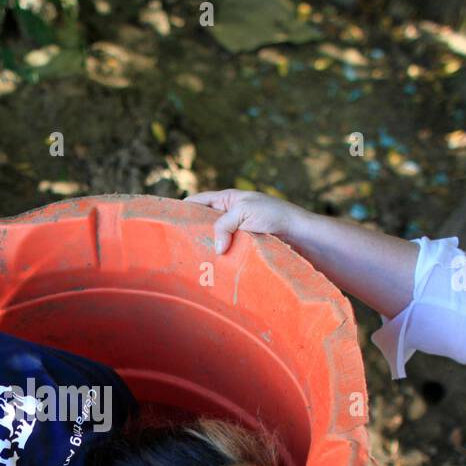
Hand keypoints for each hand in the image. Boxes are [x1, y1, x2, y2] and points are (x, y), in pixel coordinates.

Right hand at [183, 189, 309, 254]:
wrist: (298, 232)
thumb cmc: (273, 214)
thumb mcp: (243, 211)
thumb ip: (224, 225)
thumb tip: (217, 249)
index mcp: (227, 199)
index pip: (197, 201)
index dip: (182, 208)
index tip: (167, 219)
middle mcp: (229, 214)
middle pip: (203, 222)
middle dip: (192, 232)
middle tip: (176, 245)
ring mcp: (235, 231)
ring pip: (214, 239)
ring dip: (206, 248)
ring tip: (190, 259)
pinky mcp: (242, 246)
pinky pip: (226, 251)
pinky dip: (219, 258)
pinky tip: (211, 266)